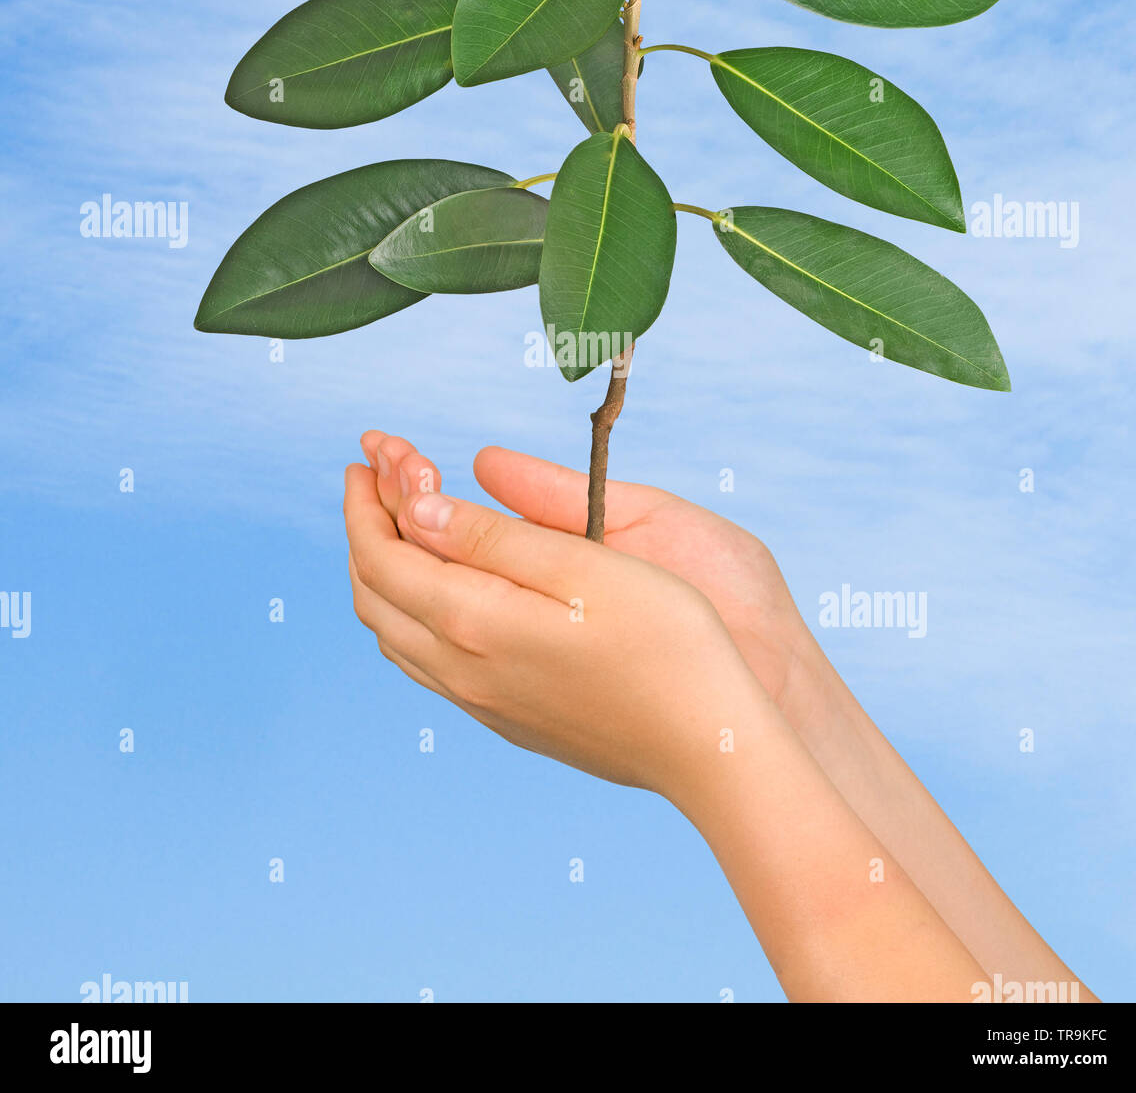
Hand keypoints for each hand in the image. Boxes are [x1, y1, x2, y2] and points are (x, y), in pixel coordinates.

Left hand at [343, 454, 771, 801]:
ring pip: (394, 633)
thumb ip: (492, 538)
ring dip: (384, 571)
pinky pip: (424, 661)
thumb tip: (416, 512)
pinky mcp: (506, 719)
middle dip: (366, 527)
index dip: (368, 500)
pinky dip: (411, 610)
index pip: (384, 555)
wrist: (706, 745)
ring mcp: (481, 702)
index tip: (368, 453)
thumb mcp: (583, 567)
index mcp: (473, 622)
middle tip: (377, 476)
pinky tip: (442, 589)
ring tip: (402, 523)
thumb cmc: (664, 643)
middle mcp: (461, 670)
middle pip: (375, 594)